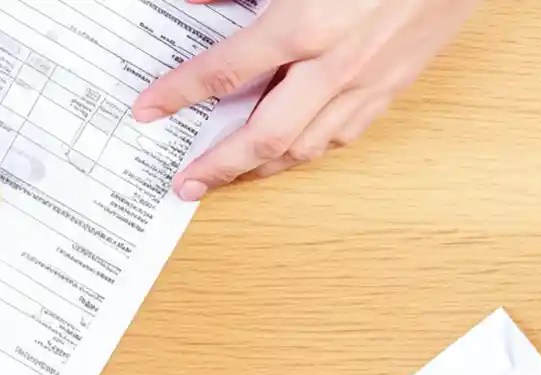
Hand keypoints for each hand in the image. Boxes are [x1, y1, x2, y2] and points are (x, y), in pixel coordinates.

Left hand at [133, 0, 479, 200]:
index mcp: (304, 24)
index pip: (224, 72)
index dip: (179, 94)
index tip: (147, 111)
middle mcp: (334, 66)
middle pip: (262, 135)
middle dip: (218, 165)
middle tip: (185, 183)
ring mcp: (367, 83)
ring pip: (304, 147)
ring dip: (260, 169)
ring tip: (229, 177)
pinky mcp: (393, 87)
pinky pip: (343, 136)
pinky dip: (308, 152)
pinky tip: (292, 154)